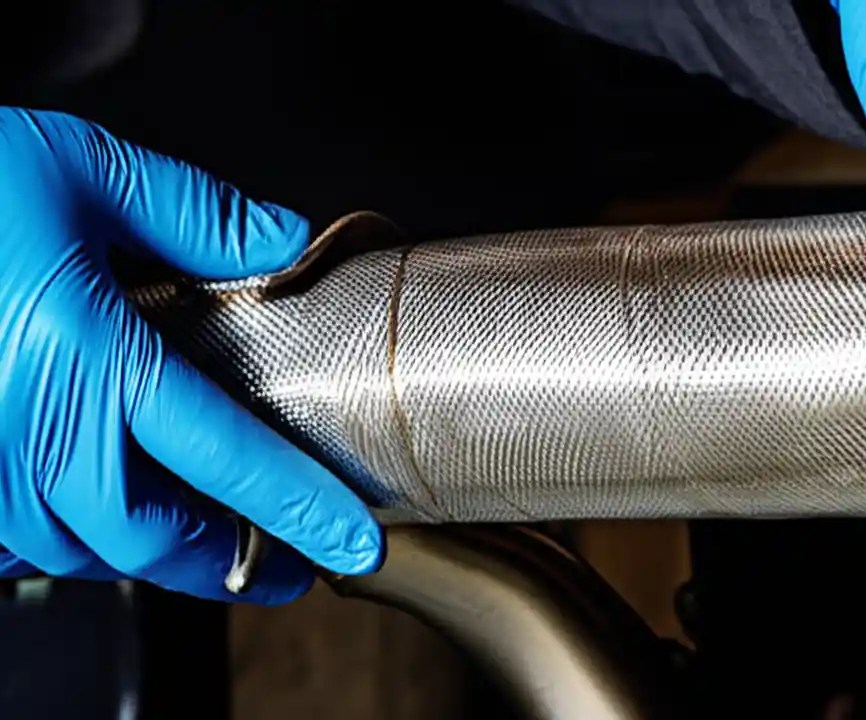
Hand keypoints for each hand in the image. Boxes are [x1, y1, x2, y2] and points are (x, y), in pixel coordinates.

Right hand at [0, 108, 382, 603]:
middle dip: (224, 563)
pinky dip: (70, 534)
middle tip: (280, 563)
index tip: (351, 544)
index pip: (223, 455)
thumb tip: (283, 241)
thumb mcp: (84, 170)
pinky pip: (11, 538)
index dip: (298, 508)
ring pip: (75, 550)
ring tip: (203, 532)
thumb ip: (195, 214)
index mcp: (85, 354)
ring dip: (149, 550)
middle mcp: (26, 426)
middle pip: (146, 540)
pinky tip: (100, 504)